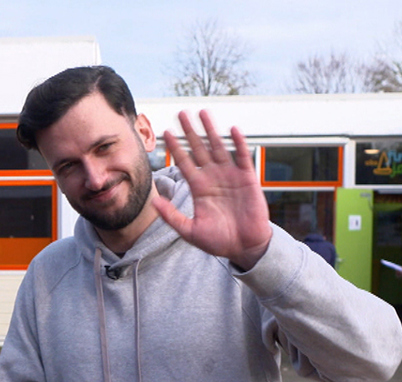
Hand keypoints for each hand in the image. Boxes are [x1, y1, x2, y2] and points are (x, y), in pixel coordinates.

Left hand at [154, 110, 272, 270]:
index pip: (184, 163)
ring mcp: (231, 176)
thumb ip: (172, 217)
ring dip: (211, 130)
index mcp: (199, 188)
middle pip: (199, 149)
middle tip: (182, 113)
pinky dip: (238, 143)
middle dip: (191, 131)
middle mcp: (213, 178)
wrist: (244, 248)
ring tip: (203, 113)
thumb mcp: (190, 231)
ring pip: (219, 147)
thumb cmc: (218, 241)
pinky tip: (232, 130)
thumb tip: (154, 201)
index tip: (166, 132)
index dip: (176, 148)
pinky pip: (242, 157)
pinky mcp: (248, 179)